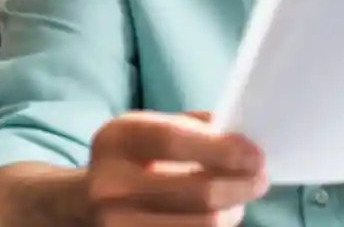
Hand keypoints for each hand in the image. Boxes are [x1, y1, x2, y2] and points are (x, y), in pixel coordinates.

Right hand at [86, 111, 267, 226]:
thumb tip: (243, 139)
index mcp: (117, 139)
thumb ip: (194, 127)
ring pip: (201, 224)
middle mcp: (109, 183)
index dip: (223, 149)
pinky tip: (220, 216)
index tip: (255, 154)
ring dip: (232, 212)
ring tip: (240, 200)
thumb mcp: (151, 129)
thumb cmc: (135, 159)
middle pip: (197, 191)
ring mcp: (114, 224)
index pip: (176, 140)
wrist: (83, 201)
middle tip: (260, 179)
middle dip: (241, 185)